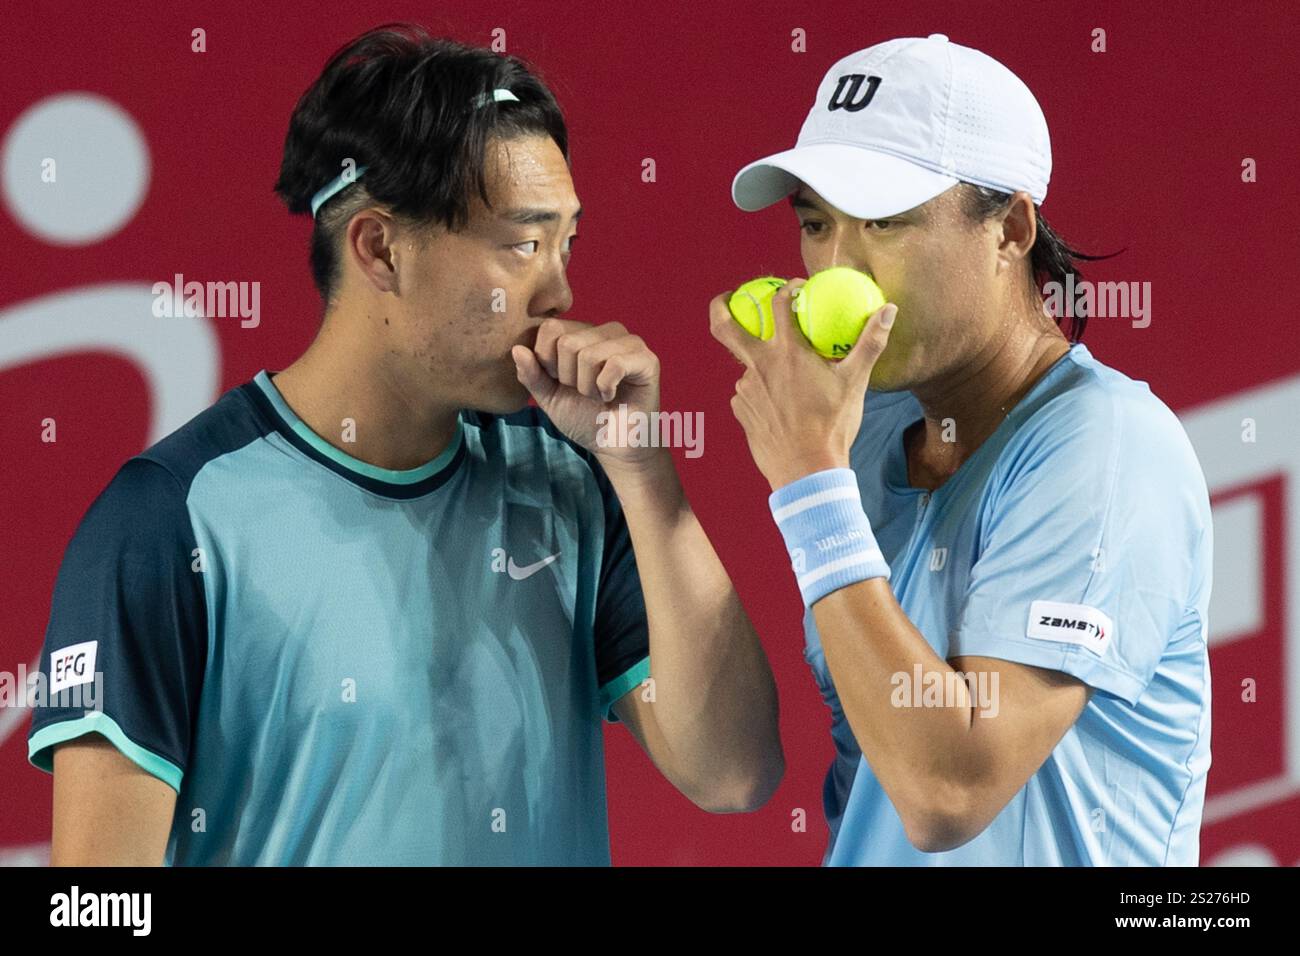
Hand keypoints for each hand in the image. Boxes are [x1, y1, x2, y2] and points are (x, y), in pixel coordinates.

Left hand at [512, 318, 662, 469]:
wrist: (613, 446)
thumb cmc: (584, 418)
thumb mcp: (548, 396)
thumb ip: (531, 374)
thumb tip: (517, 349)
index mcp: (582, 333)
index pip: (550, 327)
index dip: (547, 360)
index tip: (561, 382)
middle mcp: (606, 331)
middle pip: (567, 342)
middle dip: (568, 377)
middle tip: (583, 392)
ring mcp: (629, 342)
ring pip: (588, 354)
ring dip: (587, 386)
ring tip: (598, 395)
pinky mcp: (646, 360)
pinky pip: (614, 364)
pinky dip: (606, 388)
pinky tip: (611, 395)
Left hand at [708, 279, 896, 490]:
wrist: (806, 470)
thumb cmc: (833, 425)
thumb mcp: (855, 382)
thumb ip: (870, 343)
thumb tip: (889, 309)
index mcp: (787, 353)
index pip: (779, 304)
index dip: (786, 290)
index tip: (795, 288)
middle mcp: (758, 366)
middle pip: (724, 327)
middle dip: (720, 306)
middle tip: (727, 297)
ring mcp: (744, 390)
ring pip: (747, 367)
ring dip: (760, 364)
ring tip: (785, 380)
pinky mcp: (740, 411)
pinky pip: (749, 393)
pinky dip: (761, 391)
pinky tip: (781, 406)